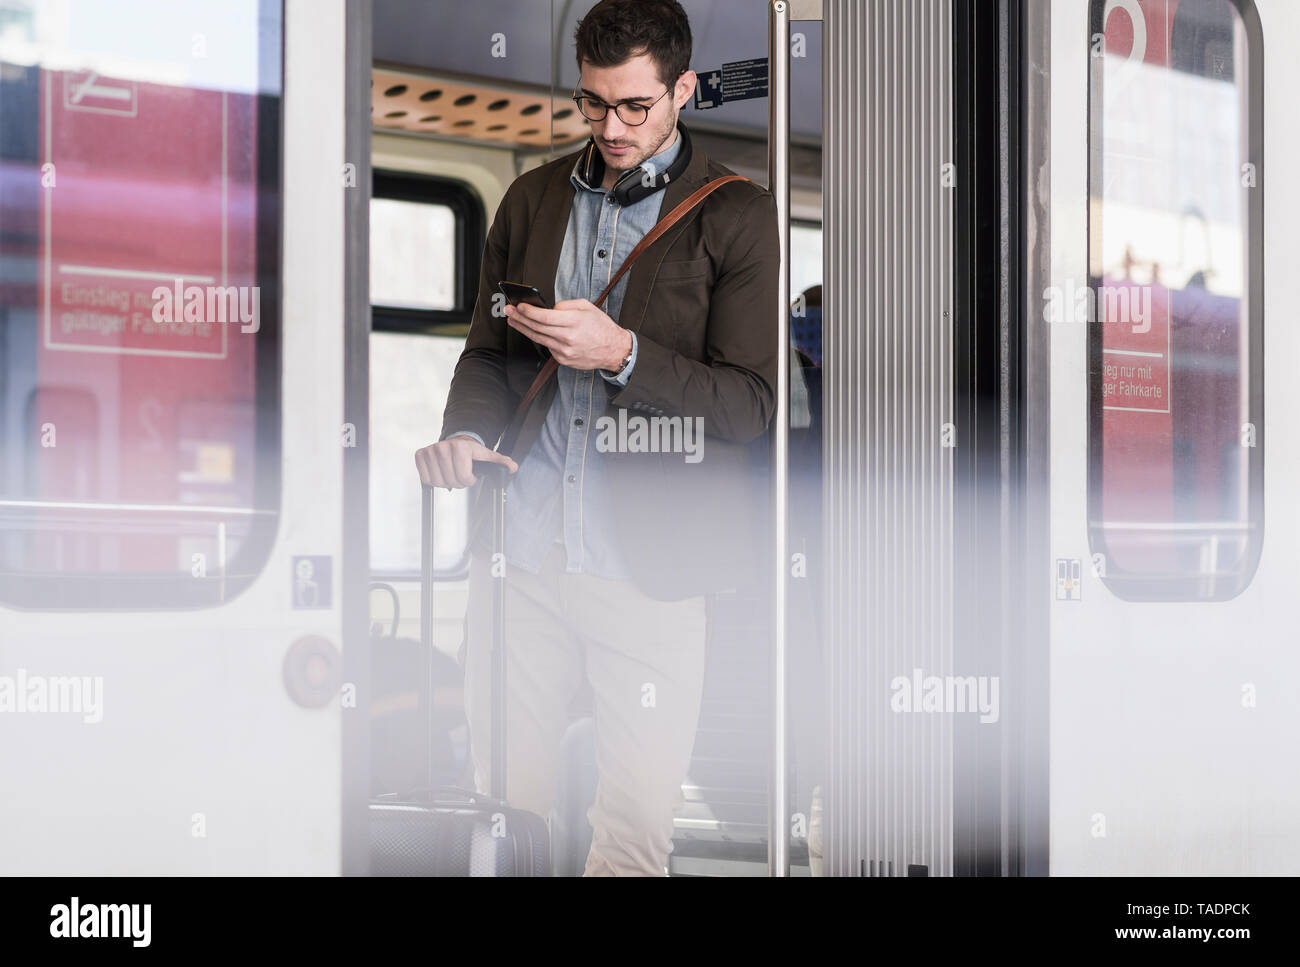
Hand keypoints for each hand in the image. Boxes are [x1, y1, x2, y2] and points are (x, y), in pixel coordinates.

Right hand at [415, 435, 516, 488]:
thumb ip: (500, 462)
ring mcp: (430, 450)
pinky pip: (425, 479)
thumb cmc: (472, 452)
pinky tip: (440, 471)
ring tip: (451, 471)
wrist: (456, 442)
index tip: (471, 473)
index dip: (469, 480)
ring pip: (438, 482)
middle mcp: (443, 446)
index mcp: (460, 446)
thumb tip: (513, 468)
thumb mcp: (487, 456)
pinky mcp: (420, 455)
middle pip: (451, 481)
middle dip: (458, 481)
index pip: (464, 478)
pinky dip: (433, 479)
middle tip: (460, 471)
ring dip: (446, 481)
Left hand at [505, 298, 631, 370]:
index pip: (544, 317)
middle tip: (508, 311)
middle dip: (520, 318)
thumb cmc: (601, 327)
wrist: (613, 350)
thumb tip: (548, 309)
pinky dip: (540, 338)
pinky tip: (533, 331)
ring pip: (539, 339)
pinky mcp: (564, 360)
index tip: (518, 306)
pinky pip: (548, 347)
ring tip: (513, 321)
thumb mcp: (587, 307)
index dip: (528, 311)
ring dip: (523, 329)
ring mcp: (565, 351)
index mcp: (574, 322)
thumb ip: (565, 306)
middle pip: (537, 328)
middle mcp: (568, 338)